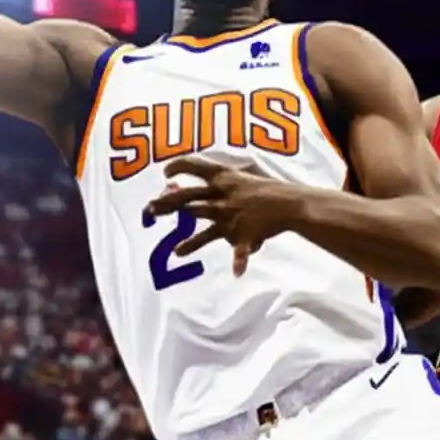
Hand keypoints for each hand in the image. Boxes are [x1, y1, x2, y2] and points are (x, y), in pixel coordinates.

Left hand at [146, 156, 301, 275]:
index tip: (166, 173)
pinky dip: (240, 262)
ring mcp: (230, 218)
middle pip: (188, 199)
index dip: (178, 167)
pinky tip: (237, 272)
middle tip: (150, 209)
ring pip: (204, 230)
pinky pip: (240, 251)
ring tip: (177, 252)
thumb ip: (226, 177)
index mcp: (224, 178)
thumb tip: (211, 177)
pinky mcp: (242, 235)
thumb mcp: (248, 173)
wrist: (290, 203)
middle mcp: (222, 197)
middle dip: (166, 204)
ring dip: (190, 243)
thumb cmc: (269, 187)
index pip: (195, 166)